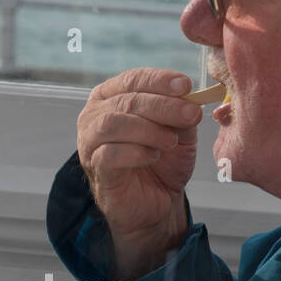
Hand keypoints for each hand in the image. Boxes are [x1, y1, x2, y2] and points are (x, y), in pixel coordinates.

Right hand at [76, 67, 201, 271]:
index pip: (133, 79)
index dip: (159, 80)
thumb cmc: (163, 161)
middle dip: (162, 105)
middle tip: (191, 114)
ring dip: (148, 129)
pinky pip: (110, 154)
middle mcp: (94, 115)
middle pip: (126, 100)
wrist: (157, 201)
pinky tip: (153, 156)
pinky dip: (136, 152)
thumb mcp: (179, 131)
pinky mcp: (94, 168)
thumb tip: (189, 98)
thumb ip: (181, 112)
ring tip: (170, 141)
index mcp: (112, 97)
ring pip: (113, 123)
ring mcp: (90, 142)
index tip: (186, 86)